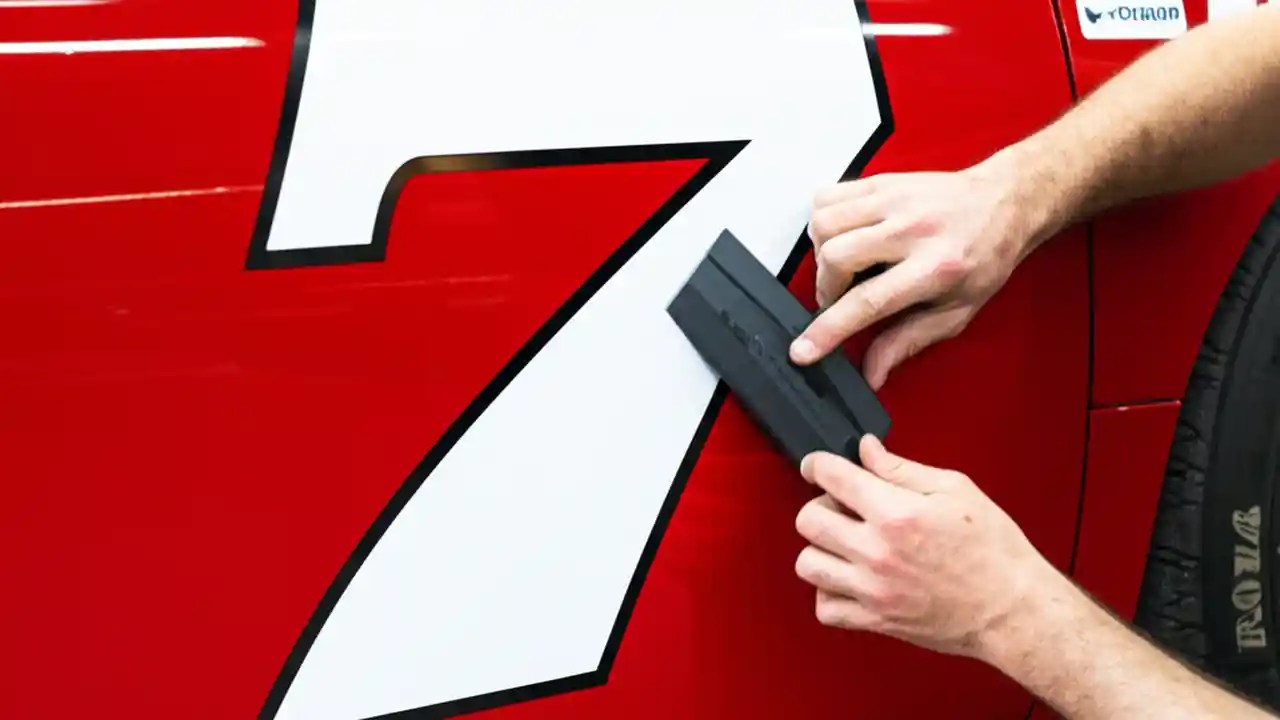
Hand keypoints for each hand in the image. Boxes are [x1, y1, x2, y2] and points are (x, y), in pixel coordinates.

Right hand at [790, 158, 1044, 388]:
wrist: (1004, 202)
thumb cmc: (985, 258)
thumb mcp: (957, 312)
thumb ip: (908, 341)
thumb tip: (871, 375)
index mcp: (937, 266)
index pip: (868, 301)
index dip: (829, 329)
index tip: (802, 350)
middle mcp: (913, 228)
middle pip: (836, 257)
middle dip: (826, 287)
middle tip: (841, 297)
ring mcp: (895, 198)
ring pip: (824, 224)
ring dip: (821, 253)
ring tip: (843, 266)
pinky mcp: (882, 180)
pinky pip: (826, 197)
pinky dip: (823, 222)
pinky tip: (843, 236)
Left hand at [794, 435, 1055, 659]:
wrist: (1011, 609)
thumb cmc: (993, 551)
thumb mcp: (956, 490)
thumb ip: (902, 469)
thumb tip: (866, 450)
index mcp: (896, 514)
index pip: (831, 477)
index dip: (817, 463)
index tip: (817, 465)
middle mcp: (877, 552)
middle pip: (808, 519)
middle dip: (820, 504)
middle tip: (843, 506)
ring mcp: (873, 589)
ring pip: (807, 564)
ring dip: (820, 549)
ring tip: (844, 544)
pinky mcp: (876, 619)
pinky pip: (825, 608)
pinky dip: (828, 592)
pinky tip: (848, 579)